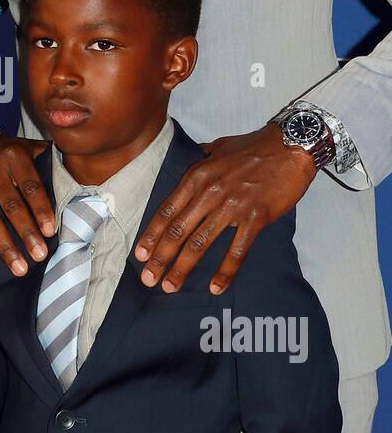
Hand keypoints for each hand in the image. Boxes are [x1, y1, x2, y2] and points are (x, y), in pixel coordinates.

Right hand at [0, 125, 53, 274]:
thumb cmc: (8, 153)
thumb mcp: (29, 147)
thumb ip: (50, 160)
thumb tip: (78, 175)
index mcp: (13, 156)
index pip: (31, 186)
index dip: (42, 210)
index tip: (50, 232)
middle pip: (11, 207)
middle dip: (26, 234)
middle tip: (39, 256)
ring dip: (5, 248)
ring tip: (20, 269)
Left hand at [134, 123, 317, 294]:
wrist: (292, 144)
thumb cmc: (255, 146)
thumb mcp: (219, 148)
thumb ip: (202, 159)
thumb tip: (195, 157)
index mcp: (197, 177)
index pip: (167, 211)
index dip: (151, 235)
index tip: (140, 255)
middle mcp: (209, 192)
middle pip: (177, 231)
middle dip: (160, 258)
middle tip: (149, 279)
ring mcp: (232, 206)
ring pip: (200, 243)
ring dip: (183, 268)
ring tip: (170, 287)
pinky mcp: (256, 217)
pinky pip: (236, 250)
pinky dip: (225, 272)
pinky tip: (215, 288)